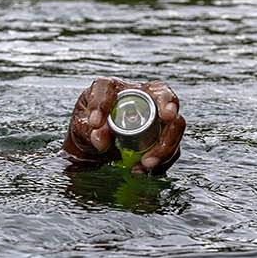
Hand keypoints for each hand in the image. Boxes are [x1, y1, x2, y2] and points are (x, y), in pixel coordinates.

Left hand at [64, 77, 183, 174]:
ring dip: (166, 144)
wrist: (96, 144)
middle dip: (168, 105)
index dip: (101, 103)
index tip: (94, 123)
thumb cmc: (88, 127)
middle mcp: (138, 95)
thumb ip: (88, 131)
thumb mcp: (81, 128)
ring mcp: (155, 114)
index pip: (106, 87)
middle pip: (162, 93)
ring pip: (175, 123)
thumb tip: (101, 139)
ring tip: (146, 163)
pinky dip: (164, 160)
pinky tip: (147, 170)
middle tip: (167, 118)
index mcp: (110, 88)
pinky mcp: (162, 134)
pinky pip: (173, 146)